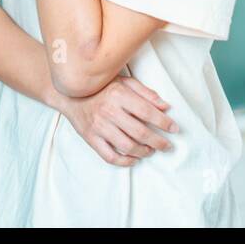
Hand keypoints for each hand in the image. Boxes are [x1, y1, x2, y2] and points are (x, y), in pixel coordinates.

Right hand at [57, 75, 177, 165]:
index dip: (164, 122)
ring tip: (151, 151)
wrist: (70, 94)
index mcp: (119, 94)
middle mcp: (109, 111)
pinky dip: (124, 161)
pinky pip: (110, 156)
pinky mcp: (91, 138)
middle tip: (168, 146)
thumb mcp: (123, 82)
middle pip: (140, 132)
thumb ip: (145, 92)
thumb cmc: (100, 87)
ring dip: (144, 151)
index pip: (147, 112)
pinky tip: (134, 159)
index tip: (174, 128)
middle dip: (158, 142)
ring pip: (127, 146)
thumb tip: (165, 106)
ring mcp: (99, 126)